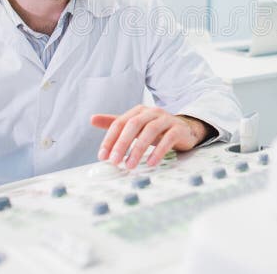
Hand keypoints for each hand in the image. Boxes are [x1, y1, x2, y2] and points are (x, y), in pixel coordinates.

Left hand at [91, 105, 207, 168]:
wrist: (185, 129)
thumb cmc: (156, 129)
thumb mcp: (135, 126)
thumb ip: (115, 123)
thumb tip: (92, 118)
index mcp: (138, 111)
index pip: (119, 123)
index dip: (110, 139)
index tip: (103, 156)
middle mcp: (151, 112)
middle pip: (133, 124)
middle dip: (122, 143)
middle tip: (114, 161)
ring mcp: (166, 119)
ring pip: (150, 131)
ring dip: (138, 149)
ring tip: (130, 165)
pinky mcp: (178, 129)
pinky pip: (168, 139)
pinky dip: (158, 151)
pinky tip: (151, 163)